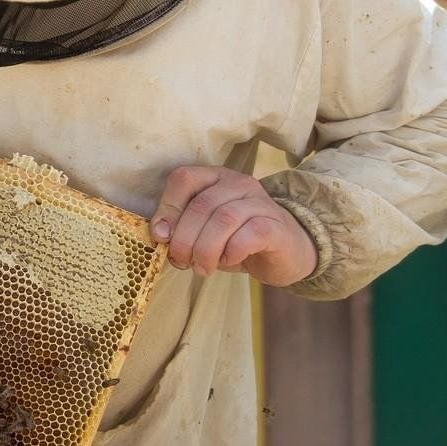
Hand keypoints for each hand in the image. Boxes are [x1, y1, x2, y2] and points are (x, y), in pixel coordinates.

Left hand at [150, 165, 317, 285]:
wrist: (286, 253)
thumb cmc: (238, 241)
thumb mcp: (204, 232)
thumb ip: (182, 229)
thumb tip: (159, 235)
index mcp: (215, 178)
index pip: (184, 178)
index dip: (167, 208)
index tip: (161, 237)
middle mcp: (238, 183)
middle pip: (201, 205)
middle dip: (184, 238)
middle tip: (182, 261)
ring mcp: (260, 202)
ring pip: (223, 219)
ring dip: (205, 249)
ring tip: (202, 267)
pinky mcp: (276, 226)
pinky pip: (248, 235)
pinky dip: (231, 252)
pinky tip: (228, 261)